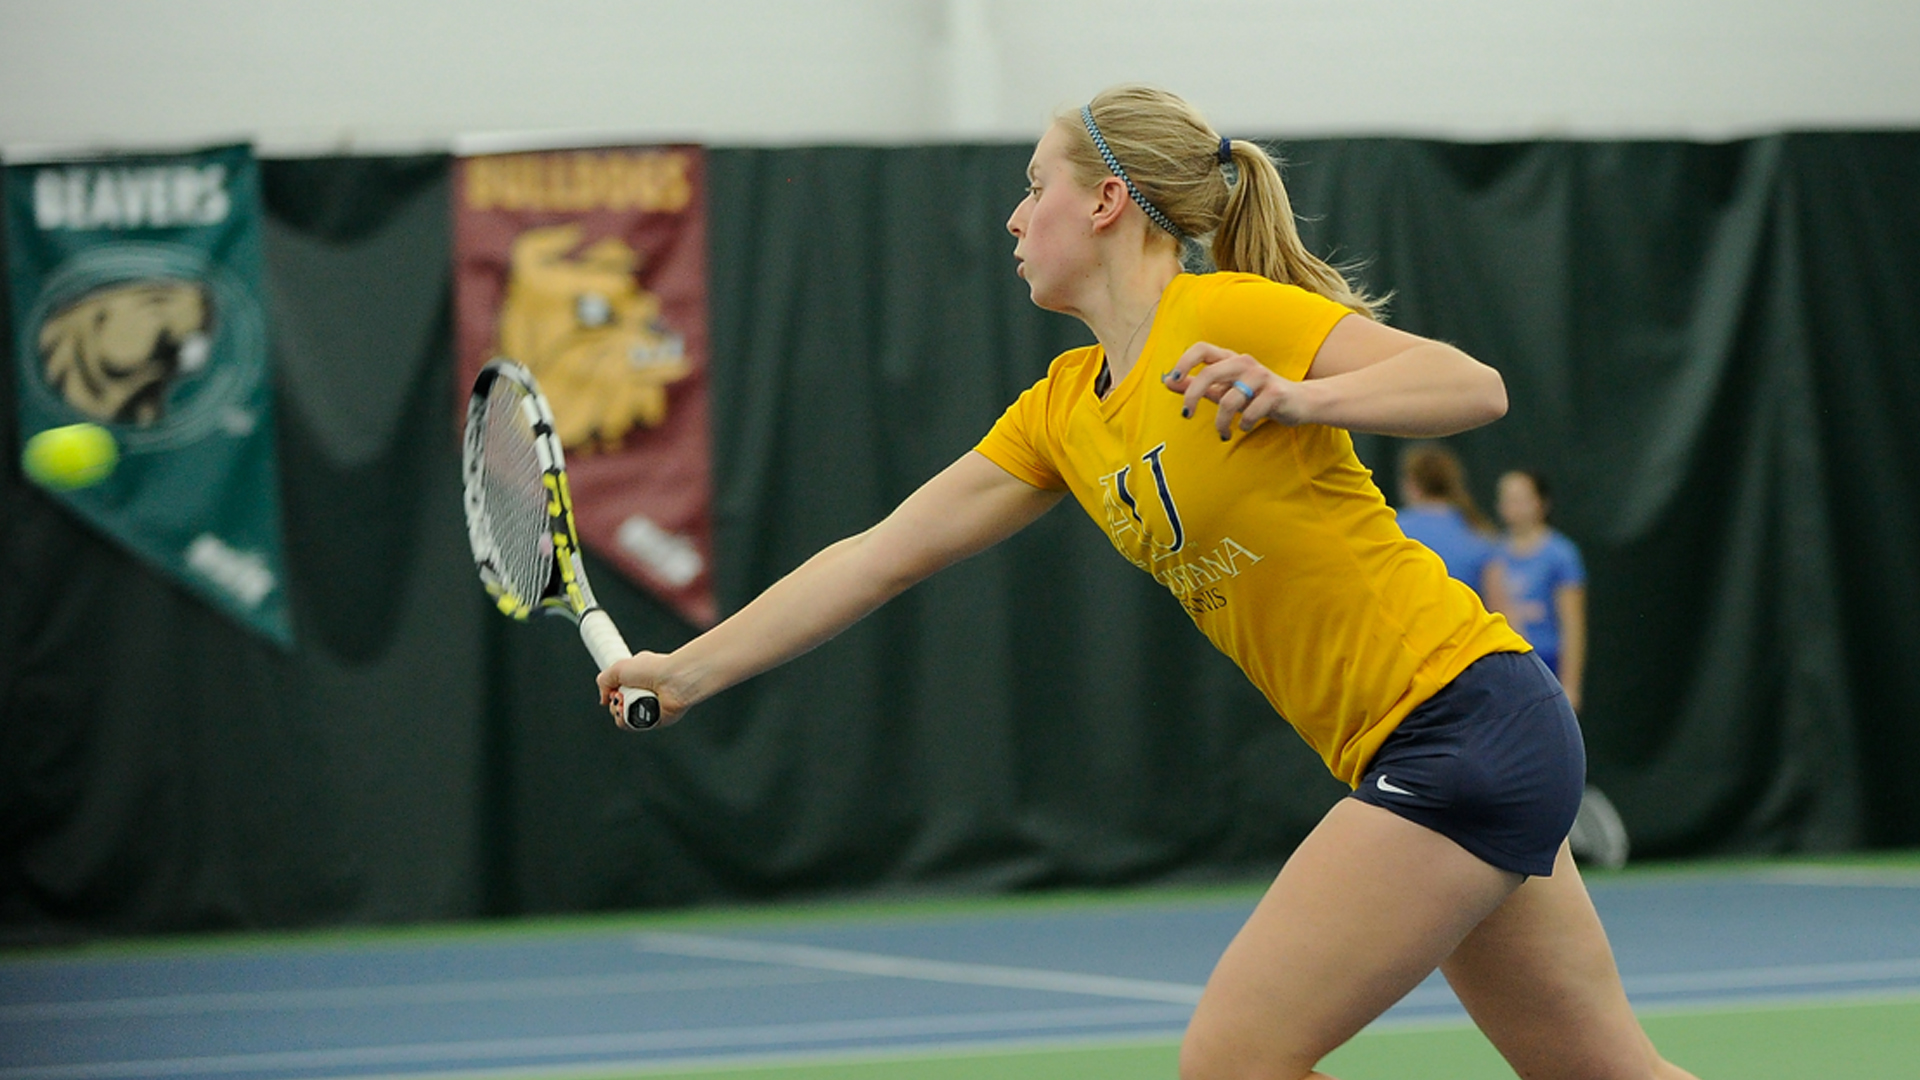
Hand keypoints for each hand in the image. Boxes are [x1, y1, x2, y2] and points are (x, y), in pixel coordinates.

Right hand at [596, 651, 686, 727]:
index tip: (613, 689)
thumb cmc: (653, 670)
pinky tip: (631, 711)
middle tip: (620, 695)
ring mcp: (648, 706)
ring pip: (623, 718)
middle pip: (617, 705)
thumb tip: (604, 699)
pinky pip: (633, 726)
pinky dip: (627, 720)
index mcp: (637, 677)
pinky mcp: (654, 720)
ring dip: (619, 712)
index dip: (611, 691)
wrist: (673, 681)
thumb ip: (604, 681)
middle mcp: (643, 692)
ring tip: (625, 703)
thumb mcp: (618, 667)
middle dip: (614, 703)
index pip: (617, 690)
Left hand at [1160, 341, 1315, 438]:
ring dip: (1221, 422)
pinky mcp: (1276, 393)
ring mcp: (1261, 377)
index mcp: (1230, 359)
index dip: (1184, 362)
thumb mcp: (1225, 389)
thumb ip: (1197, 386)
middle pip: (1210, 373)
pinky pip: (1250, 413)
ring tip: (1223, 433)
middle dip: (1192, 396)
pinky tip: (1245, 427)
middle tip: (1186, 415)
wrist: (1299, 402)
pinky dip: (1243, 425)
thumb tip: (1167, 381)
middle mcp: (1244, 363)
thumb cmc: (1256, 395)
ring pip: (1229, 400)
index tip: (1173, 381)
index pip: (1201, 348)